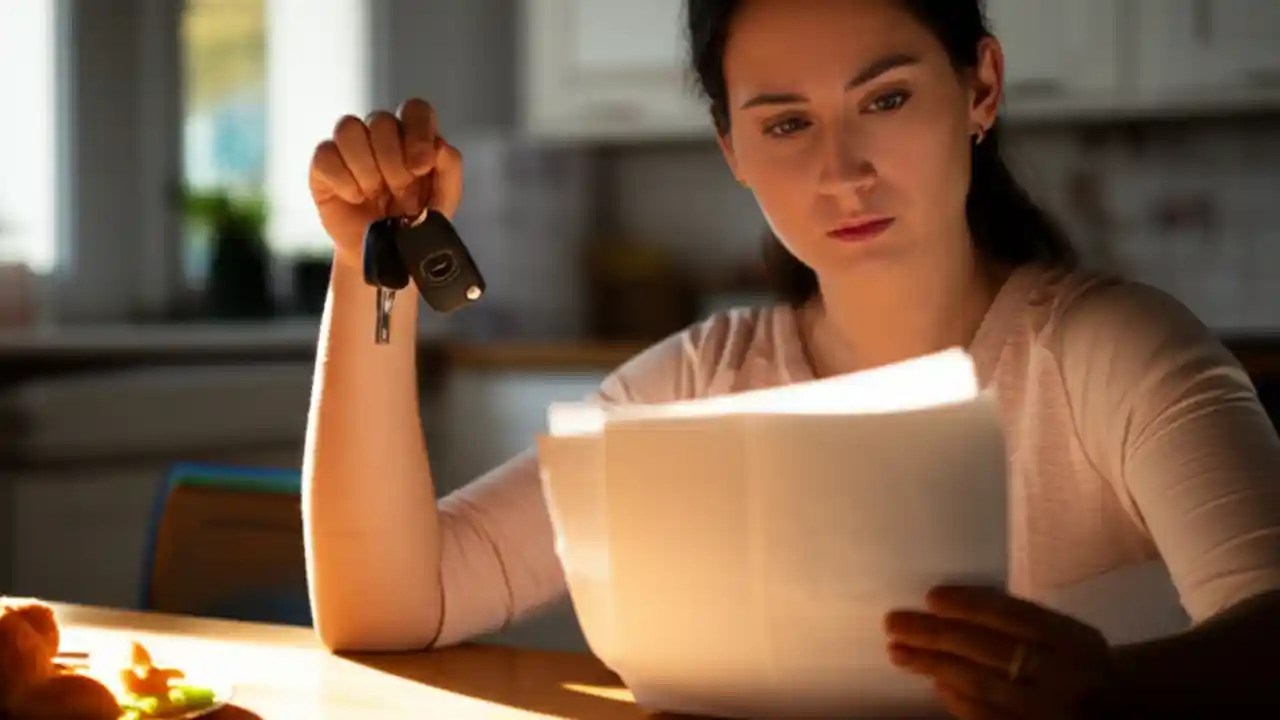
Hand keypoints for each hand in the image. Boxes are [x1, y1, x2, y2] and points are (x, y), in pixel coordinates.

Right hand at [308, 98, 463, 270]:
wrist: (385, 259)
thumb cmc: (414, 226)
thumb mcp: (442, 203)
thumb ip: (449, 170)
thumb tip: (439, 146)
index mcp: (413, 139)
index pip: (415, 109)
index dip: (418, 132)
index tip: (420, 167)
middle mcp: (380, 137)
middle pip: (381, 120)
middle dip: (393, 162)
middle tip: (398, 192)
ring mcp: (350, 149)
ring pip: (349, 128)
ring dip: (366, 167)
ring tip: (374, 194)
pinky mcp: (324, 167)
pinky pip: (326, 153)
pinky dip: (343, 179)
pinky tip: (354, 197)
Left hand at [884, 585, 1112, 719]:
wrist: (1125, 709)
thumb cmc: (1078, 661)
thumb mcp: (1066, 633)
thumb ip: (1020, 621)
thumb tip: (948, 609)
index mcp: (1074, 641)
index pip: (1014, 617)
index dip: (970, 605)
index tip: (932, 597)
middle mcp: (1064, 678)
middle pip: (989, 651)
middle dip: (936, 636)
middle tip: (895, 624)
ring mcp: (1048, 713)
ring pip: (982, 687)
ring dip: (934, 668)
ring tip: (900, 653)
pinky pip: (986, 718)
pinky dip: (957, 700)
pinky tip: (935, 683)